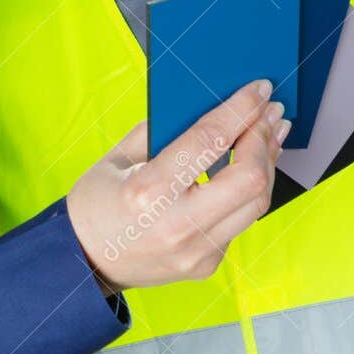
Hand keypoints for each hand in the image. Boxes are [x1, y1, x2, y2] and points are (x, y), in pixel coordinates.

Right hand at [65, 80, 288, 293]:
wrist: (84, 262)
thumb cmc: (96, 206)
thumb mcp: (118, 157)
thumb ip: (161, 129)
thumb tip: (205, 104)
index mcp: (149, 191)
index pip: (210, 141)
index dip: (240, 110)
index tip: (258, 89)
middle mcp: (178, 225)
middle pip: (250, 179)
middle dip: (264, 139)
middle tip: (269, 114)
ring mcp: (196, 251)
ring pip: (257, 203)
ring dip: (267, 164)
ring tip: (268, 136)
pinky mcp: (206, 263)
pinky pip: (240, 221)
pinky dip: (248, 191)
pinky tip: (248, 170)